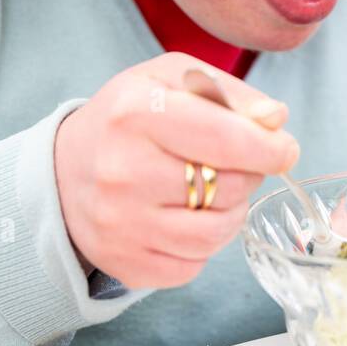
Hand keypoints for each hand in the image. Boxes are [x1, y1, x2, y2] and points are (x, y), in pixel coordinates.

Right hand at [54, 51, 299, 289]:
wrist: (62, 172)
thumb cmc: (128, 118)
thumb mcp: (171, 79)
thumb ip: (230, 93)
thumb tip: (276, 119)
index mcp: (136, 112)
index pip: (228, 139)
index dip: (271, 148)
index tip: (284, 149)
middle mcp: (123, 171)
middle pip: (229, 188)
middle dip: (248, 175)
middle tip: (234, 164)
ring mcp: (120, 224)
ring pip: (217, 234)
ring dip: (230, 212)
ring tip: (212, 192)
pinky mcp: (124, 264)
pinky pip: (194, 266)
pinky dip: (202, 245)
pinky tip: (184, 219)